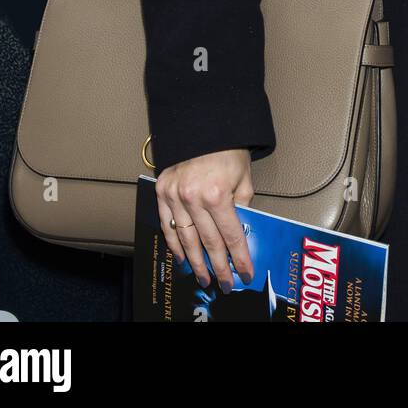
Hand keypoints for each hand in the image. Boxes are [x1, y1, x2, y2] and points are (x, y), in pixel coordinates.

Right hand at [156, 148, 255, 291]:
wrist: (204, 123)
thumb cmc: (228, 149)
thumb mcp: (243, 178)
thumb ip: (242, 206)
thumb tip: (240, 231)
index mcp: (217, 194)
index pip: (230, 236)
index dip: (239, 258)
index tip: (244, 273)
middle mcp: (193, 197)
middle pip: (208, 243)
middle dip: (218, 267)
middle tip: (224, 283)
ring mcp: (175, 195)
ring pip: (185, 239)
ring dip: (195, 262)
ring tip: (203, 277)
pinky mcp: (162, 191)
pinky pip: (167, 225)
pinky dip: (174, 244)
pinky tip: (182, 257)